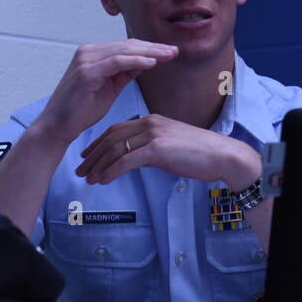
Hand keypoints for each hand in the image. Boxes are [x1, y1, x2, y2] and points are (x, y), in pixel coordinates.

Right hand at [33, 40, 178, 146]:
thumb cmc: (82, 110)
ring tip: (169, 55)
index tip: (170, 51)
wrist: (58, 127)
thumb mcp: (109, 88)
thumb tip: (146, 62)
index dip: (150, 48)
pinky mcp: (86, 72)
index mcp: (93, 54)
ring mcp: (85, 60)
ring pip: (124, 51)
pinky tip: (152, 63)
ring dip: (150, 52)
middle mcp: (88, 52)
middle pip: (128, 45)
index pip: (127, 46)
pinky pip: (116, 62)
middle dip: (154, 48)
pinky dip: (136, 61)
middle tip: (175, 50)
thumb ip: (124, 73)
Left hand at [75, 113, 260, 186]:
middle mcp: (150, 124)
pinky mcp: (158, 149)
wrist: (222, 155)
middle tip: (80, 170)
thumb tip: (136, 159)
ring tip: (87, 179)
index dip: (98, 143)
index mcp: (152, 121)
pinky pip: (126, 161)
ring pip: (116, 150)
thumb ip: (152, 148)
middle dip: (92, 155)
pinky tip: (102, 181)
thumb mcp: (171, 146)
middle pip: (111, 139)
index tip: (87, 156)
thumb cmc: (200, 154)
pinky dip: (111, 171)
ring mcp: (154, 135)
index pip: (117, 130)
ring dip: (98, 166)